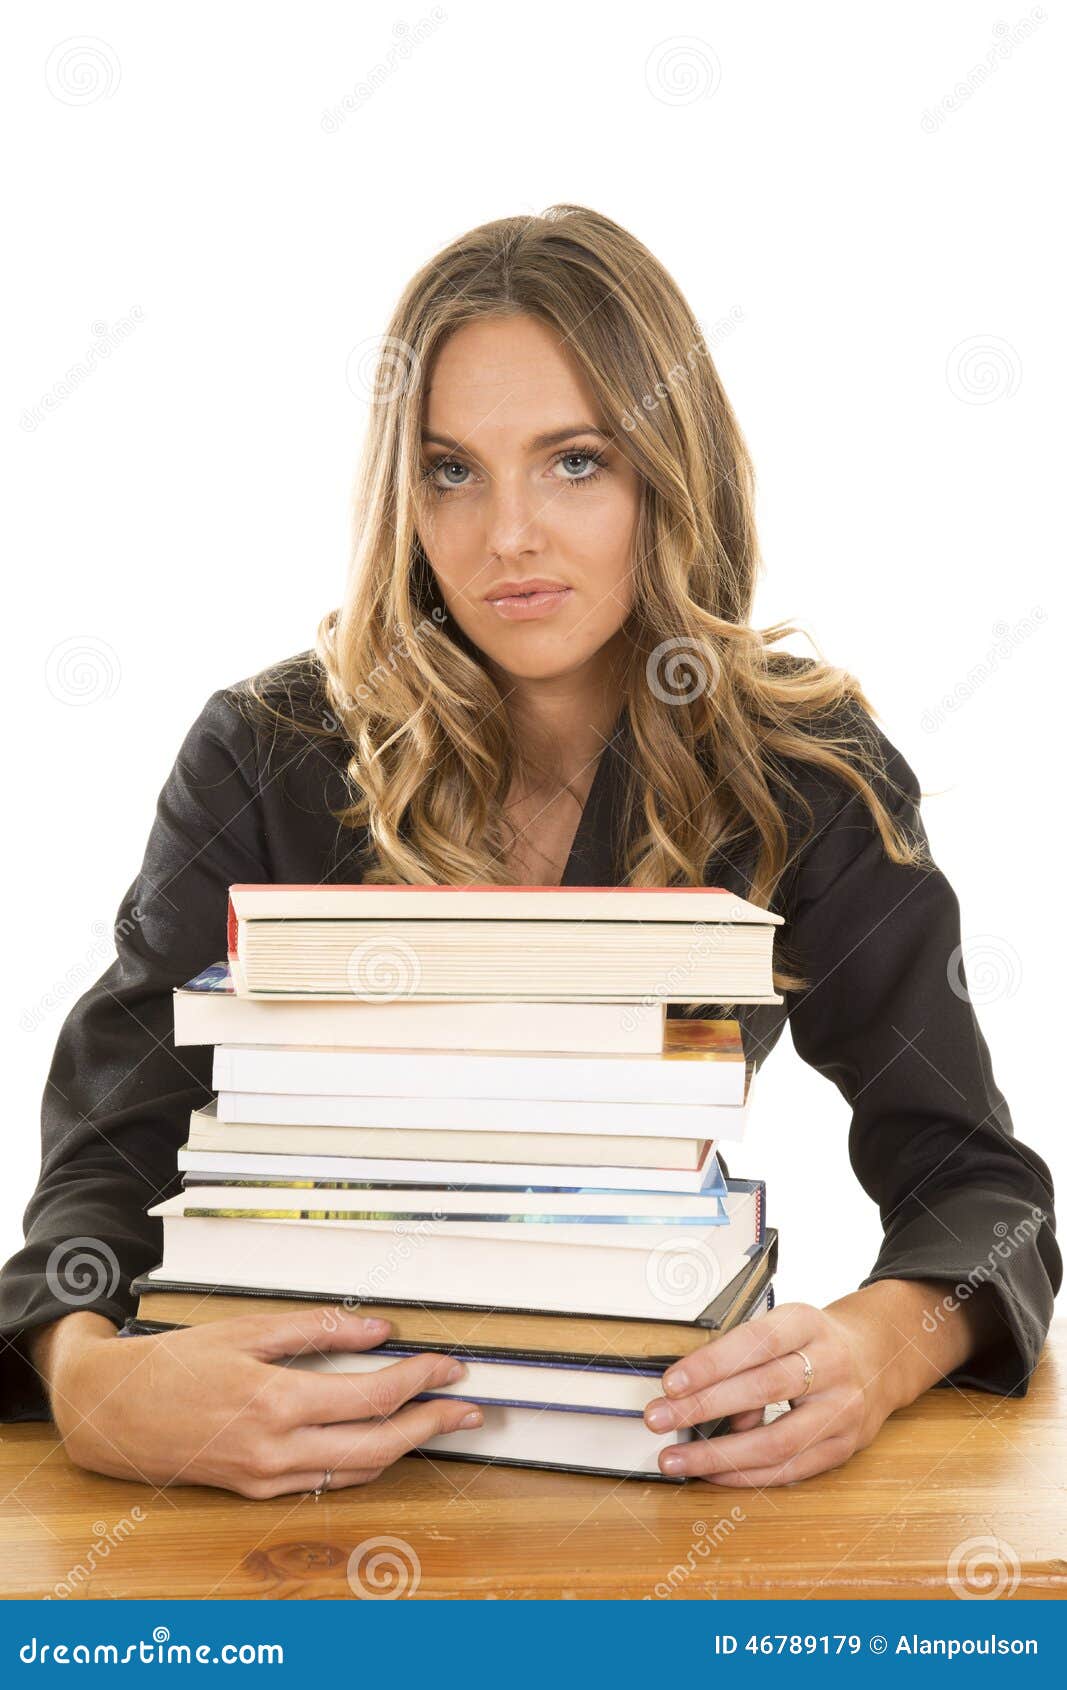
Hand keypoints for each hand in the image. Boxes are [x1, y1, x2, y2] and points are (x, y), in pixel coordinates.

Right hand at [45, 1307, 483, 1497]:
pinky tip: (381, 1444)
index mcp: (274, 1400)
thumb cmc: (174, 1363)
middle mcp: (274, 1449)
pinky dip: (361, 1463)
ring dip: (404, 1447)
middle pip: (378, 1445)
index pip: (372, 1396)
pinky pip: (324, 1481)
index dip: (420, 1379)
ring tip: (437, 1422)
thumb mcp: (247, 1329)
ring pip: (356, 1471)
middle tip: (468, 1406)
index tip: (448, 1365)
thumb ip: (317, 1329)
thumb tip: (378, 1328)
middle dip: (431, 1424)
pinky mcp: (255, 1490)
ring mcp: (265, 1477)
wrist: (112, 1412)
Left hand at [643, 1300, 895, 1485]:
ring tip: (674, 1458)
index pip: (757, 1341)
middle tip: (658, 1418)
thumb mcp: (783, 1327)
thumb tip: (704, 1404)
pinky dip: (745, 1475)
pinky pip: (789, 1470)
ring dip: (718, 1456)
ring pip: (777, 1441)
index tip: (669, 1383)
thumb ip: (746, 1359)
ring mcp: (842, 1410)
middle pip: (763, 1389)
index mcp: (809, 1323)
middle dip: (703, 1407)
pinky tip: (710, 1474)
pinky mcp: (844, 1447)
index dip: (711, 1363)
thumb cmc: (811, 1341)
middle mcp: (832, 1364)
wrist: (877, 1358)